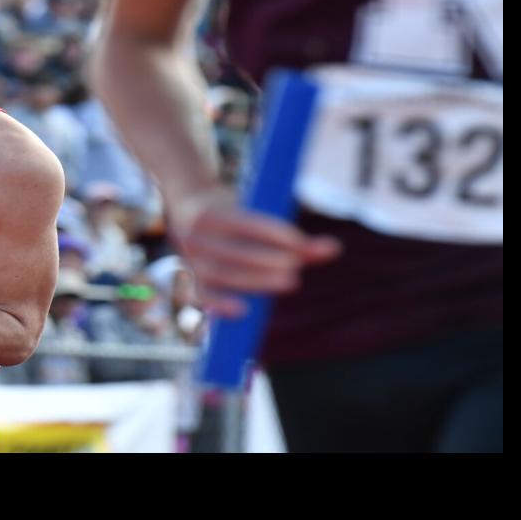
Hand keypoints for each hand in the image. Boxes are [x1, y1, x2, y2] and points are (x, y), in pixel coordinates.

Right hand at [167, 186, 339, 316]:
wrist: (187, 208)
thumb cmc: (235, 216)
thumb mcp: (257, 218)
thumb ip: (294, 239)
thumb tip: (334, 250)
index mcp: (211, 212)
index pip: (244, 223)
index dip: (272, 233)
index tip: (299, 242)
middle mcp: (194, 235)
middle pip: (234, 252)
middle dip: (267, 261)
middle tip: (296, 270)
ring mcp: (188, 260)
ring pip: (220, 274)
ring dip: (255, 280)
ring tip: (289, 282)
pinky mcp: (188, 281)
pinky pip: (200, 296)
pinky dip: (219, 304)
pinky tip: (242, 311)